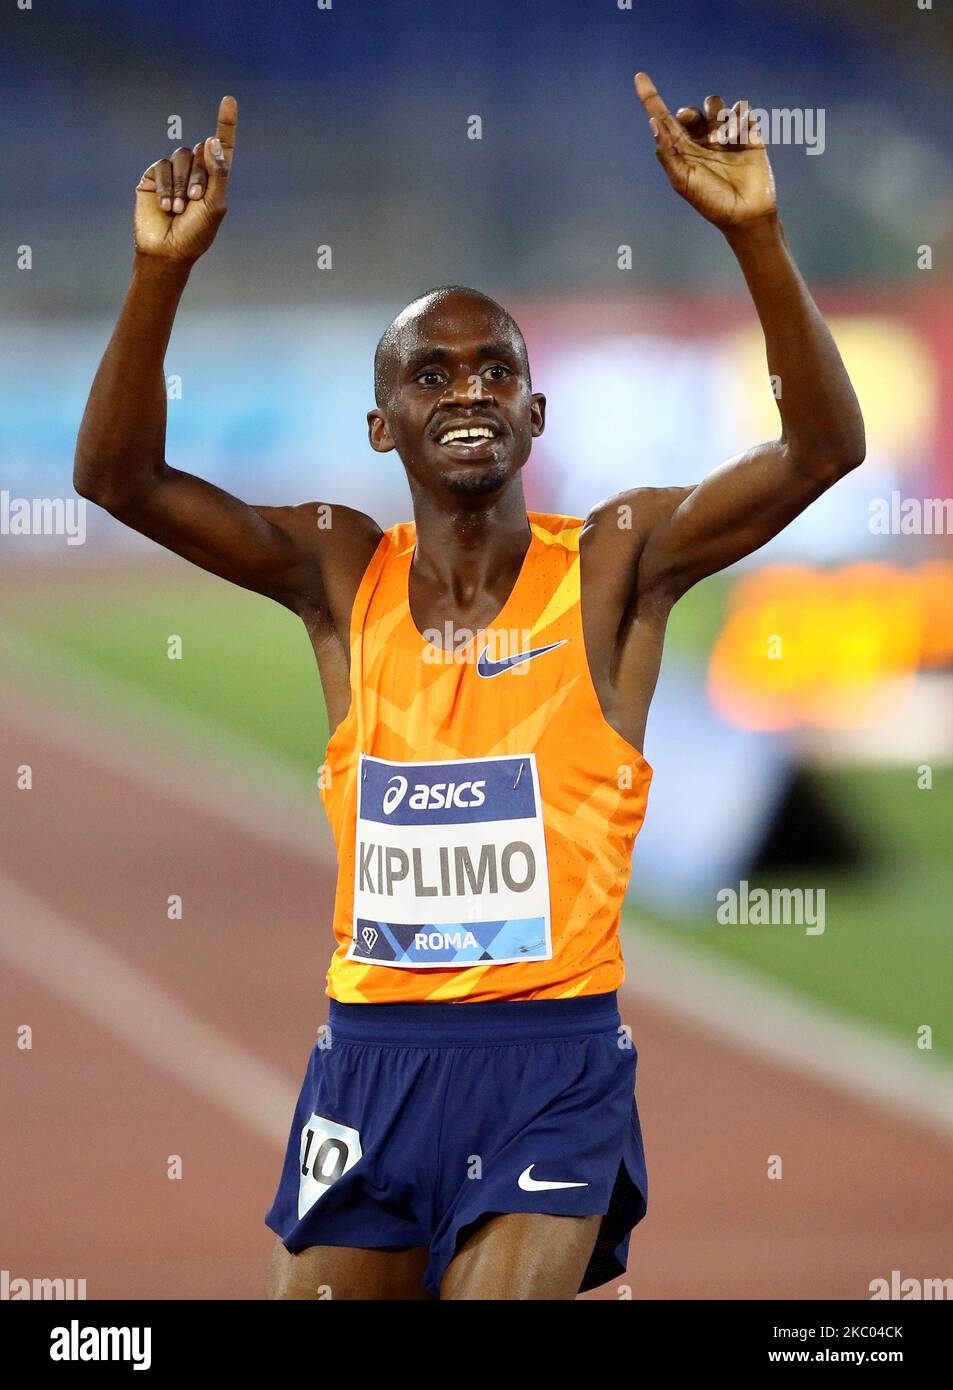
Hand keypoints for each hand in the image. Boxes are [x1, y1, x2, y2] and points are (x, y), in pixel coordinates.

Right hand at [134, 96, 237, 260]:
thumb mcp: (215, 205)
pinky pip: (162, 167)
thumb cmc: (196, 233)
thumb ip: (218, 173)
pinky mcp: (154, 176)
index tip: (229, 100)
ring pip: (181, 156)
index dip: (225, 123)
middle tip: (194, 200)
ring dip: (181, 184)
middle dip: (199, 176)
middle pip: (201, 151)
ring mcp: (175, 173)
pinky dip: (166, 187)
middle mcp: (196, 171)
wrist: (167, 250)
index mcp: (215, 178)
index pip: (222, 146)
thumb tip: (211, 140)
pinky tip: (166, 206)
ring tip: (179, 208)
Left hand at [634, 72, 775, 228]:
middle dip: (690, 112)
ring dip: (716, 117)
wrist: (744, 213)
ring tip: (720, 141)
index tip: (639, 77)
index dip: (650, 98)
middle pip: (693, 110)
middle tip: (689, 121)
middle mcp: (703, 139)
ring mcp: (726, 135)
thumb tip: (653, 123)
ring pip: (717, 105)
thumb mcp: (682, 181)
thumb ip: (667, 153)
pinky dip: (737, 118)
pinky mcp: (748, 133)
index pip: (664, 119)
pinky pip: (742, 110)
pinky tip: (736, 137)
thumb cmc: (710, 201)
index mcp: (683, 149)